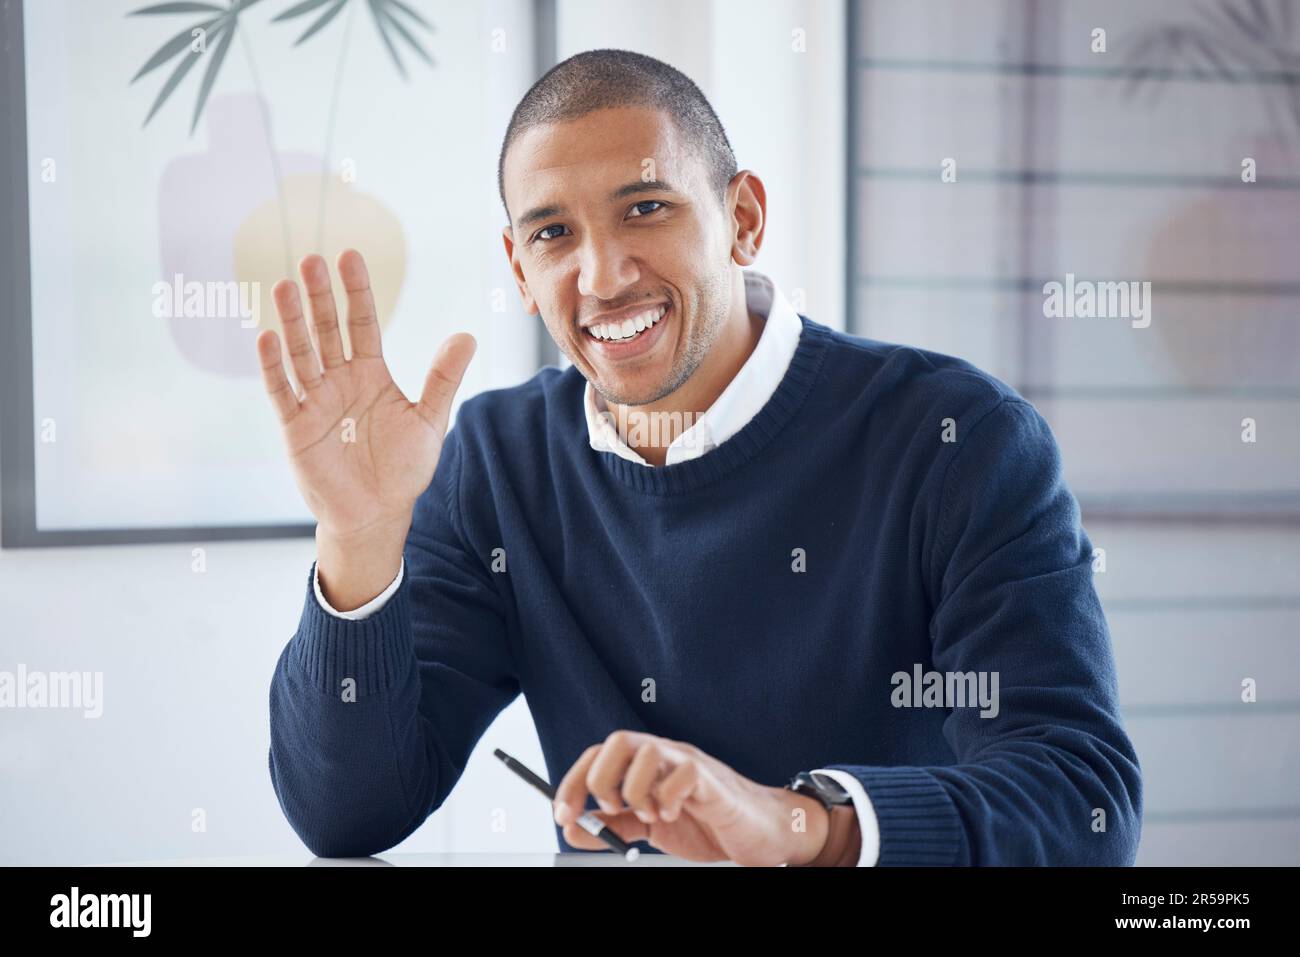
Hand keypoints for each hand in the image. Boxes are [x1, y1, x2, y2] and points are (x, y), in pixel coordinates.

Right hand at [256, 249, 475, 543]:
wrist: (377, 513)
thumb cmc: (403, 469)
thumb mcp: (429, 420)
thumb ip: (443, 377)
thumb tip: (466, 335)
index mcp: (371, 374)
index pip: (362, 324)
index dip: (356, 292)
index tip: (349, 256)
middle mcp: (340, 380)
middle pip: (327, 330)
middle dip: (320, 296)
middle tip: (311, 259)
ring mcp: (316, 401)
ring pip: (302, 353)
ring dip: (292, 321)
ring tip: (284, 285)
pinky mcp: (296, 426)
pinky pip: (282, 391)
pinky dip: (274, 366)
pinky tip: (267, 336)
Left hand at [551, 731, 837, 866]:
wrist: (760, 833)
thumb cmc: (708, 824)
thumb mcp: (649, 828)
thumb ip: (613, 825)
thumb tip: (573, 827)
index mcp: (644, 765)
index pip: (597, 755)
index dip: (573, 783)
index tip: (563, 814)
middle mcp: (664, 756)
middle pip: (616, 741)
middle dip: (600, 780)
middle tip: (612, 811)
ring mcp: (688, 763)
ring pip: (645, 749)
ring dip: (634, 789)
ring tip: (649, 815)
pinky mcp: (712, 780)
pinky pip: (683, 773)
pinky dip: (668, 798)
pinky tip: (675, 814)